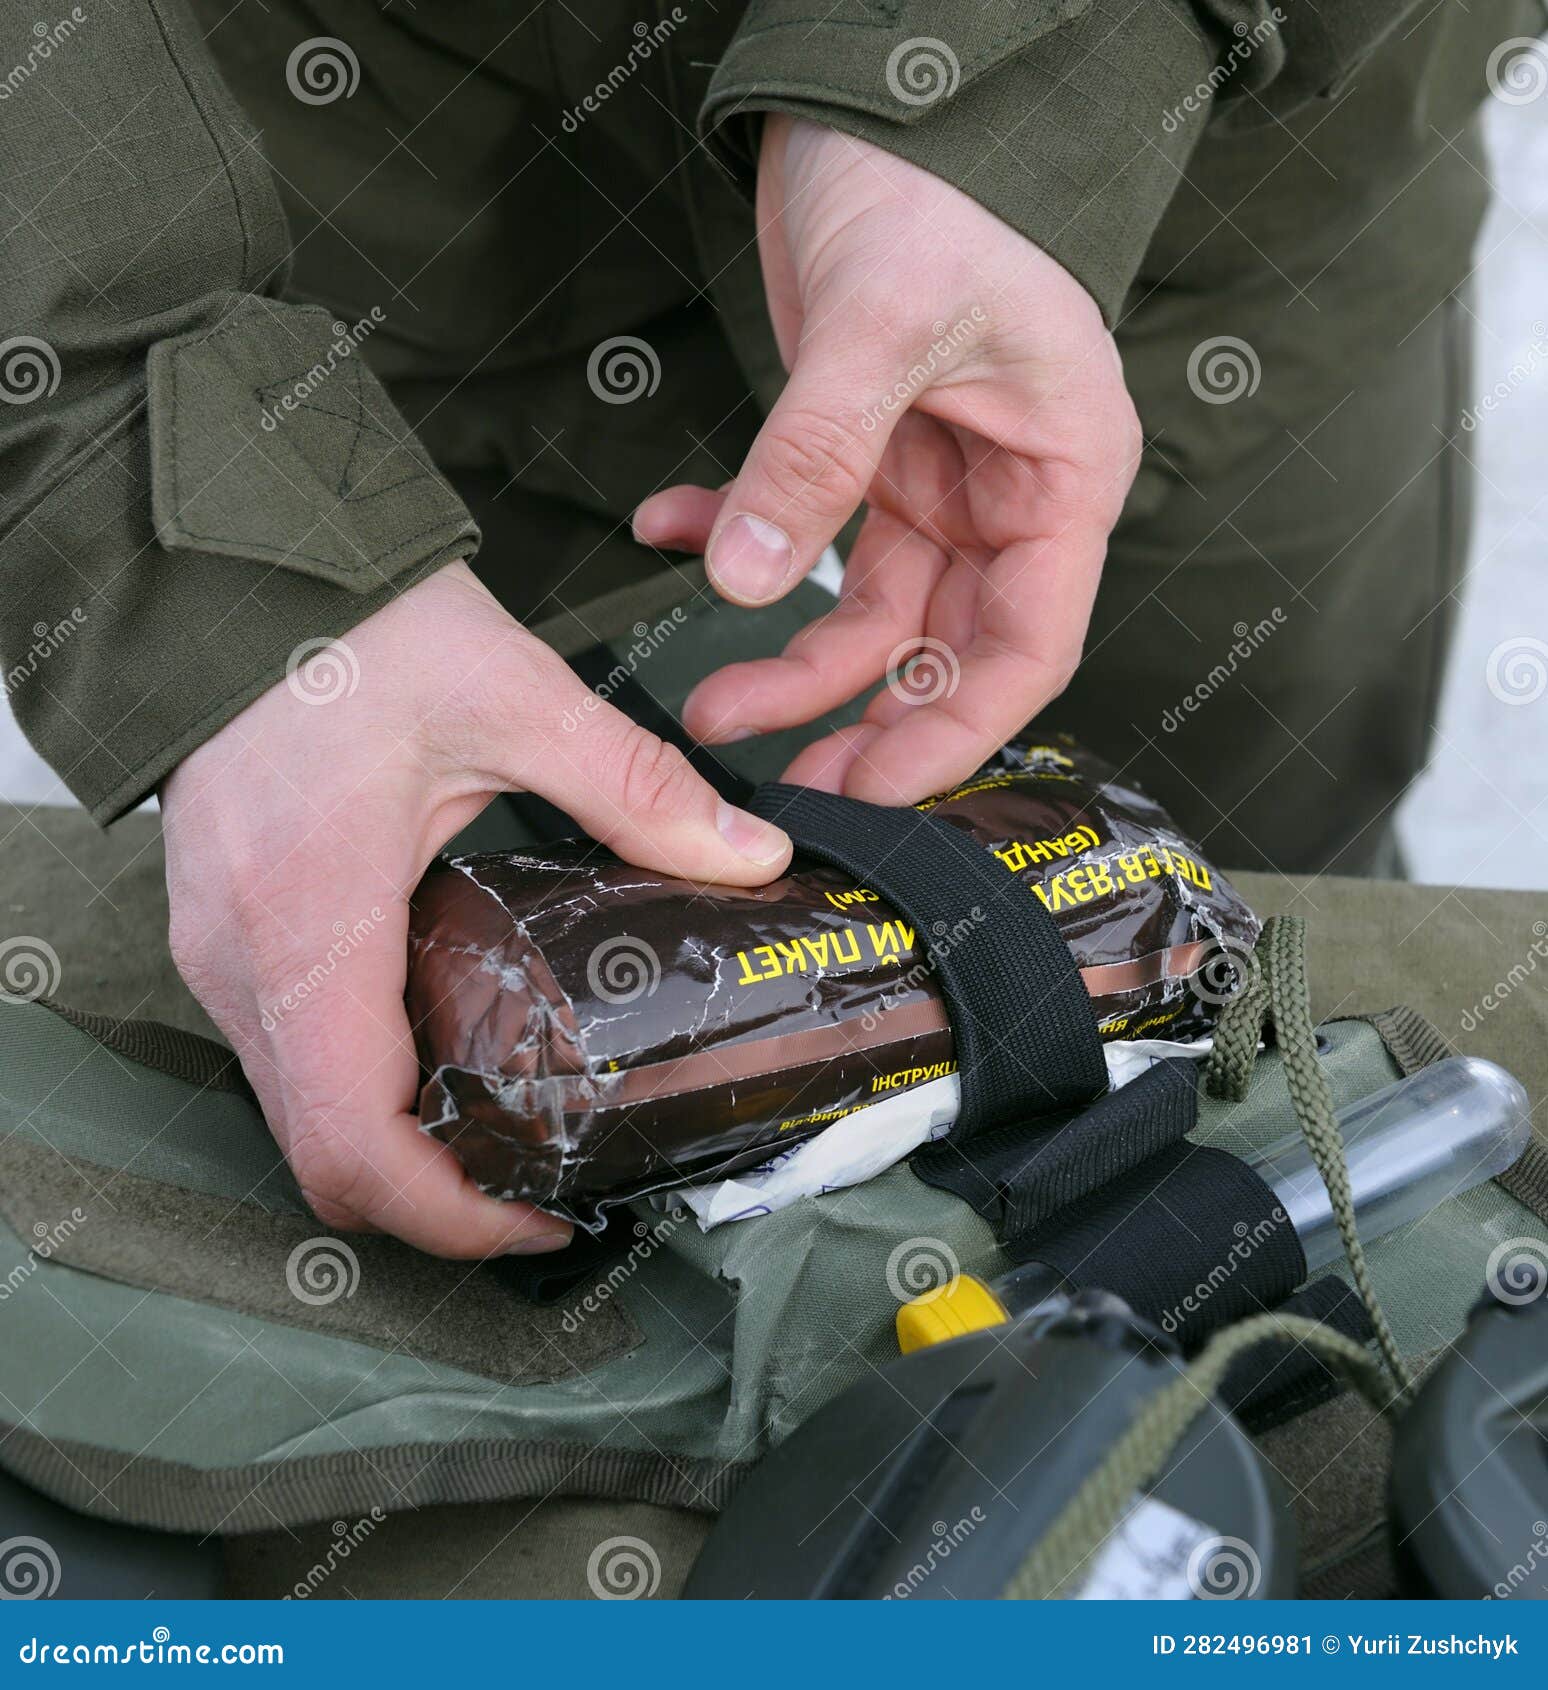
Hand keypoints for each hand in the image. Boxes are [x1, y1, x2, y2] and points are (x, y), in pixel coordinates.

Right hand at [161, 562, 790, 1256]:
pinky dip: (363, 1083)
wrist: (237, 571)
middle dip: (438, 1195)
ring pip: (296, 1113)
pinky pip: (285, 1053)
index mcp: (309, 922)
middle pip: (323, 1155)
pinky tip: (446, 1048)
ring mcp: (216, 951)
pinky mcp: (221, 930)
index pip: (354, 1143)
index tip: (542, 1215)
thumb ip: (635, 786)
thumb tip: (745, 852)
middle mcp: (241, 960)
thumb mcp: (512, 699)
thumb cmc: (350, 628)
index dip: (451, 1214)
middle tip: (549, 1180)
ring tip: (512, 1125)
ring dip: (399, 1144)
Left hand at [634, 117, 1140, 802]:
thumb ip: (815, 456)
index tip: (872, 789)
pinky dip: (734, 537)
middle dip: (862, 717)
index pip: (1026, 647)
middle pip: (942, 650)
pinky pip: (803, 533)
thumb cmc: (937, 184)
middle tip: (785, 777)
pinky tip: (672, 533)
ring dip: (786, 659)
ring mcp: (935, 480)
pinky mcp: (863, 455)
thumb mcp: (880, 321)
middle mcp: (1006, 496)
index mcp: (1061, 477)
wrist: (879, 102)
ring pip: (865, 614)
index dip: (954, 733)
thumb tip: (741, 581)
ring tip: (710, 701)